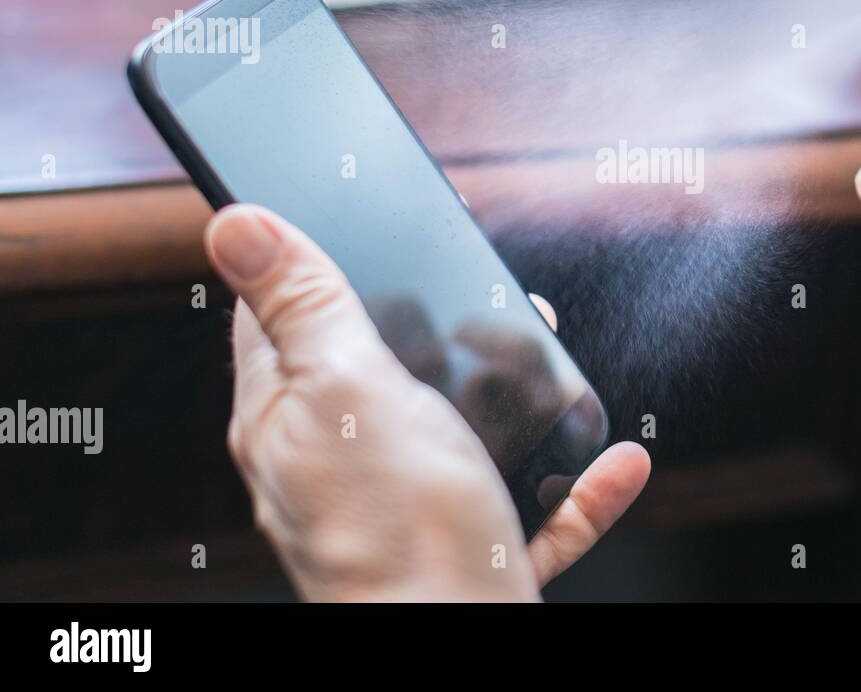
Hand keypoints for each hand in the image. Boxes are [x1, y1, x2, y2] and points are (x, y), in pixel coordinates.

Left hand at [204, 203, 650, 600]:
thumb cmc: (399, 530)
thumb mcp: (347, 388)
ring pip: (460, 434)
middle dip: (435, 326)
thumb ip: (302, 305)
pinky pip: (532, 508)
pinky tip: (615, 462)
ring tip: (549, 358)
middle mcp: (342, 466)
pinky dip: (576, 485)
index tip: (357, 225)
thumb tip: (234, 224)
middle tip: (484, 291)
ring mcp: (409, 511)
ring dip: (512, 397)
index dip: (313, 265)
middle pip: (382, 371)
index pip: (278, 321)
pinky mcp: (475, 551)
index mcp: (293, 420)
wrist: (463, 647)